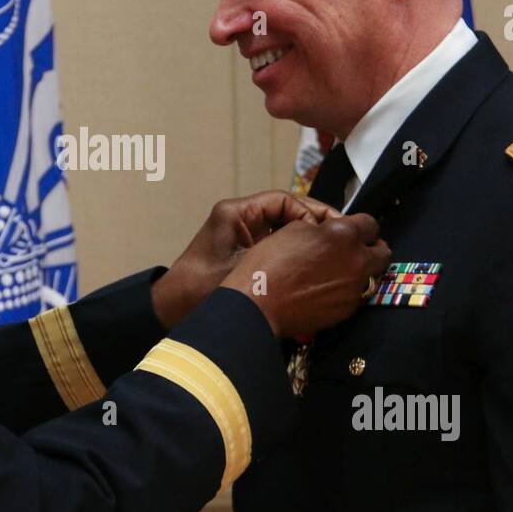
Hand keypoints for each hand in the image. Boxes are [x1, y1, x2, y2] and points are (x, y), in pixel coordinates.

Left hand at [151, 191, 335, 327]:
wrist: (172, 310)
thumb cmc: (198, 290)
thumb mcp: (240, 270)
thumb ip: (277, 257)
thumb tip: (316, 245)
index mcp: (235, 213)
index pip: (284, 200)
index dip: (311, 212)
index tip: (329, 231)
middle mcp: (241, 219)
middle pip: (288, 212)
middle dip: (314, 225)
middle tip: (339, 240)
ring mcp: (245, 236)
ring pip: (286, 229)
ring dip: (307, 240)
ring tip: (331, 254)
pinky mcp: (247, 253)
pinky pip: (279, 246)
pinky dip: (296, 254)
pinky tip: (314, 267)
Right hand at [219, 213, 390, 338]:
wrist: (259, 304)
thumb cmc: (269, 266)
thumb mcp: (293, 229)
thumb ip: (322, 228)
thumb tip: (331, 231)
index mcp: (343, 234)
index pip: (370, 224)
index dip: (360, 225)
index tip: (355, 229)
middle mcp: (356, 261)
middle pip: (382, 251)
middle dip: (371, 248)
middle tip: (356, 249)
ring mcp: (353, 288)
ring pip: (371, 275)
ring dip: (359, 270)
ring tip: (337, 271)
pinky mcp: (347, 309)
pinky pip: (355, 295)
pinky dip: (345, 290)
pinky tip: (325, 289)